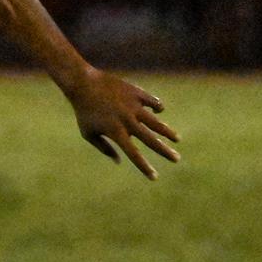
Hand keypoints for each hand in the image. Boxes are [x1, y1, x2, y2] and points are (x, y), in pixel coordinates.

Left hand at [65, 69, 180, 179]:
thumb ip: (104, 148)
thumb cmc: (84, 111)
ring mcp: (133, 106)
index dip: (145, 167)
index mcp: (116, 132)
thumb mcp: (88, 133)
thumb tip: (119, 161)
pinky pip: (152, 101)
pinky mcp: (136, 93)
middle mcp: (127, 120)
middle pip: (151, 140)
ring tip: (177, 139)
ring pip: (156, 122)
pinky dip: (157, 107)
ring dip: (167, 132)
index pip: (134, 154)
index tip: (154, 177)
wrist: (84, 83)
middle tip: (176, 159)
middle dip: (165, 151)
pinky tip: (159, 110)